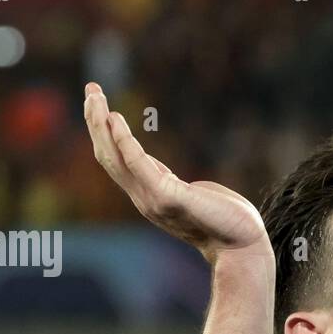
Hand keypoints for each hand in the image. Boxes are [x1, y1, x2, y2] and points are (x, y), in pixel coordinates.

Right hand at [83, 82, 272, 265]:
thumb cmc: (223, 219)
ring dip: (101, 124)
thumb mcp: (189, 194)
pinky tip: (115, 119)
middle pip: (107, 156)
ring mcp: (152, 200)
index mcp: (147, 196)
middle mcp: (143, 198)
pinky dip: (124, 141)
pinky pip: (137, 164)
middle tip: (90, 89)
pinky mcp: (166, 197)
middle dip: (95, 121)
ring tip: (95, 96)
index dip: (103, 133)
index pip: (115, 162)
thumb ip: (169, 183)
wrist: (242, 244)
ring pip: (114, 157)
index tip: (99, 103)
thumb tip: (162, 172)